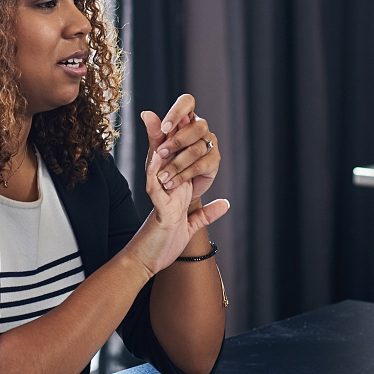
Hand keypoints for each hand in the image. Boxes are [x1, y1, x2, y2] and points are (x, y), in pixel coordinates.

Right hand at [127, 94, 229, 275]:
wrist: (149, 262)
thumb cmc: (166, 242)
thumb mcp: (191, 225)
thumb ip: (207, 213)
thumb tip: (225, 203)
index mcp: (173, 189)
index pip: (175, 158)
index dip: (182, 139)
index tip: (190, 117)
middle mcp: (162, 189)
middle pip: (163, 155)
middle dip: (169, 134)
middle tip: (178, 111)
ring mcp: (158, 198)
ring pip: (156, 167)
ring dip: (161, 146)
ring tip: (165, 126)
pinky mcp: (158, 211)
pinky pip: (154, 188)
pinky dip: (154, 173)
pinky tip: (156, 157)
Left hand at [146, 95, 221, 203]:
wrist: (174, 188)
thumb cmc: (165, 163)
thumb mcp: (156, 148)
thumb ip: (154, 132)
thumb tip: (146, 114)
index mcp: (185, 118)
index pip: (187, 102)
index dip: (178, 112)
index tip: (165, 128)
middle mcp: (200, 128)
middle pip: (197, 127)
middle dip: (176, 142)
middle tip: (160, 154)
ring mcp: (210, 143)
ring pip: (197, 148)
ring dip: (177, 163)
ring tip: (163, 175)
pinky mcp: (214, 161)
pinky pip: (200, 165)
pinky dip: (183, 174)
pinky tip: (172, 181)